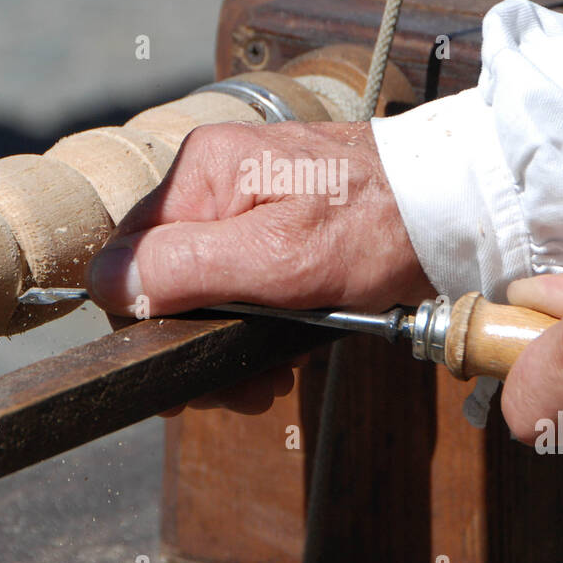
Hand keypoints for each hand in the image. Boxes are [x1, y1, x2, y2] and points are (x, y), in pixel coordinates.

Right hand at [86, 121, 433, 411]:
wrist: (456, 210)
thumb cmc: (376, 225)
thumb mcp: (276, 257)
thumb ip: (186, 268)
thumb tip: (106, 284)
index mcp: (204, 171)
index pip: (131, 253)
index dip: (146, 319)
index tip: (180, 368)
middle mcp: (218, 178)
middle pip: (169, 276)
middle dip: (200, 341)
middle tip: (241, 392)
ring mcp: (249, 199)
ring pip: (207, 287)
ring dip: (232, 342)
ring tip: (270, 379)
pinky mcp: (278, 221)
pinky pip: (244, 280)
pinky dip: (260, 322)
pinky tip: (286, 352)